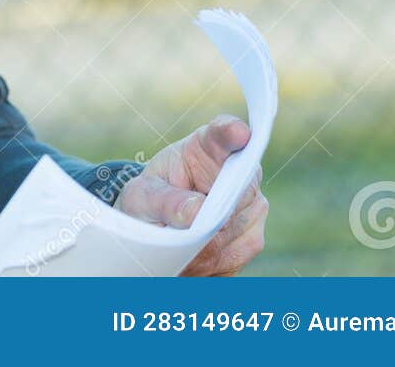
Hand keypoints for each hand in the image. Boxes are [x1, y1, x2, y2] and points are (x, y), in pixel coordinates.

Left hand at [116, 114, 267, 275]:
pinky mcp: (252, 238)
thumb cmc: (149, 198)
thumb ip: (165, 201)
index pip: (222, 135)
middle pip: (238, 193)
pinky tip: (189, 259)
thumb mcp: (142, 196)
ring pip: (236, 229)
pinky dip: (209, 261)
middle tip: (180, 228)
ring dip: (204, 243)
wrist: (157, 225)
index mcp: (206, 147)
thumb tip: (196, 211)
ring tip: (175, 243)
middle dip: (210, 213)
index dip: (231, 132)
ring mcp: (251, 206)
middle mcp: (239, 172)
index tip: (236, 132)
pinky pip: (234, 255)